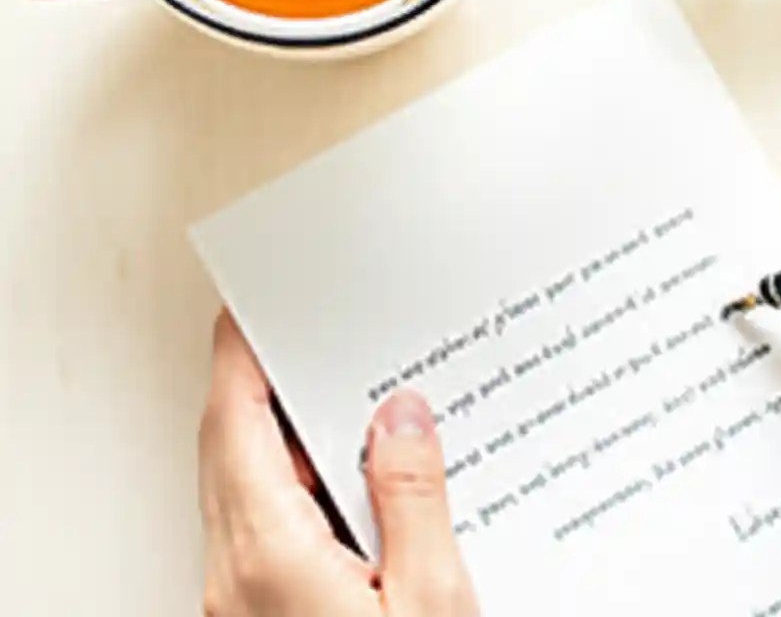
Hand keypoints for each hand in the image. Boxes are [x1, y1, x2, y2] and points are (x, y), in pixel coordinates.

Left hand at [200, 311, 477, 616]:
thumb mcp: (431, 599)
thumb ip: (413, 500)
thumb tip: (403, 420)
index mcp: (271, 556)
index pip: (236, 423)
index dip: (242, 355)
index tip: (257, 310)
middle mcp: (238, 578)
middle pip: (233, 452)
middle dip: (269, 390)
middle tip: (314, 347)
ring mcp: (241, 601)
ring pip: (245, 493)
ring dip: (289, 447)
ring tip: (358, 418)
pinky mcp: (261, 615)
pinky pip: (265, 533)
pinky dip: (299, 494)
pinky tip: (357, 493)